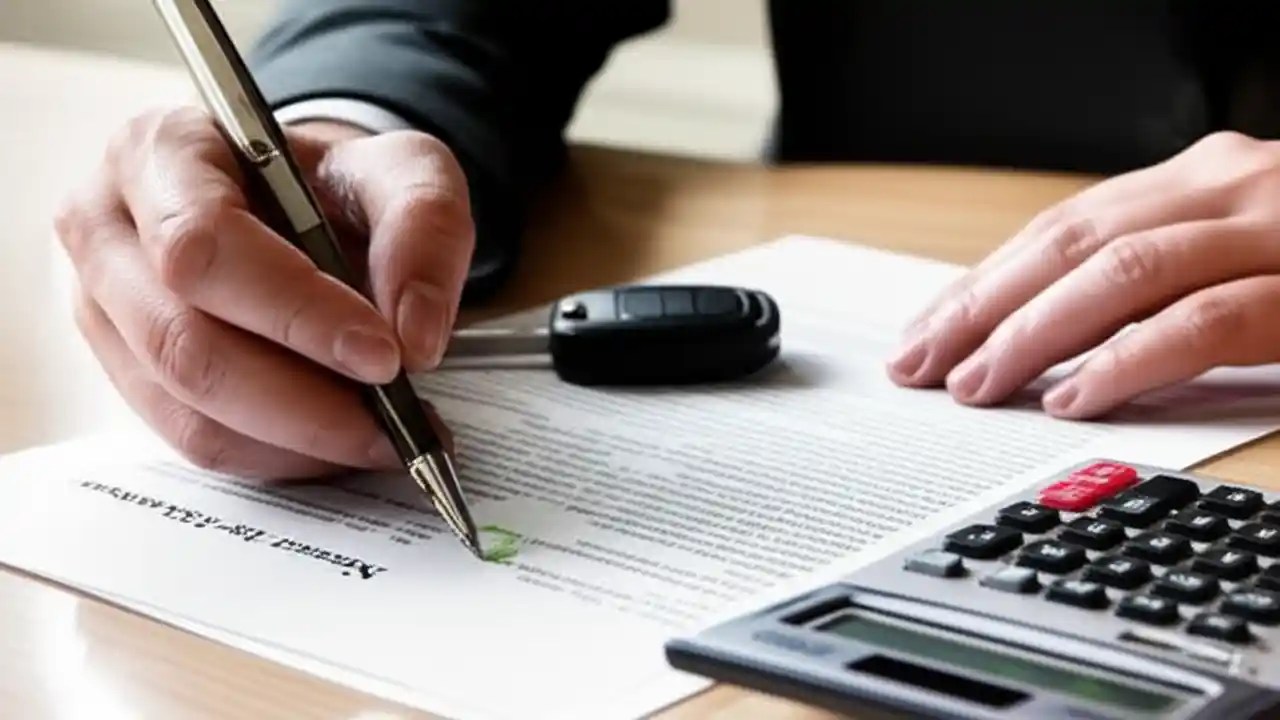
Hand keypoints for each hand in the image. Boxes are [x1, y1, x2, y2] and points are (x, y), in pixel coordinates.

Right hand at [56, 108, 473, 477]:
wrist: (305, 206)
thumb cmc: (339, 183)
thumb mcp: (407, 169)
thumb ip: (424, 227)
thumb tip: (416, 336)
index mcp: (162, 150)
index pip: (205, 246)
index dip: (295, 312)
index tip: (384, 357)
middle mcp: (109, 227)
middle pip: (184, 343)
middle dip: (303, 400)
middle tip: (397, 422)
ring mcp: (107, 309)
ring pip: (188, 409)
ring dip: (298, 440)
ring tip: (383, 436)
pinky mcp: (128, 374)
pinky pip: (196, 440)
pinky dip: (280, 455)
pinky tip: (340, 442)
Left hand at [887, 131, 1279, 417]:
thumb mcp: (1233, 247)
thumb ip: (1154, 273)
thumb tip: (1045, 331)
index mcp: (1198, 180)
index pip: (1059, 228)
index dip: (983, 283)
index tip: (925, 333)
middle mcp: (1228, 187)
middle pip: (1071, 243)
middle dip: (983, 307)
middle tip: (920, 364)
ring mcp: (1276, 228)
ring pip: (1124, 272)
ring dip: (1036, 333)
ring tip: (977, 384)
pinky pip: (1206, 319)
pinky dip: (1131, 359)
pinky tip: (1076, 395)